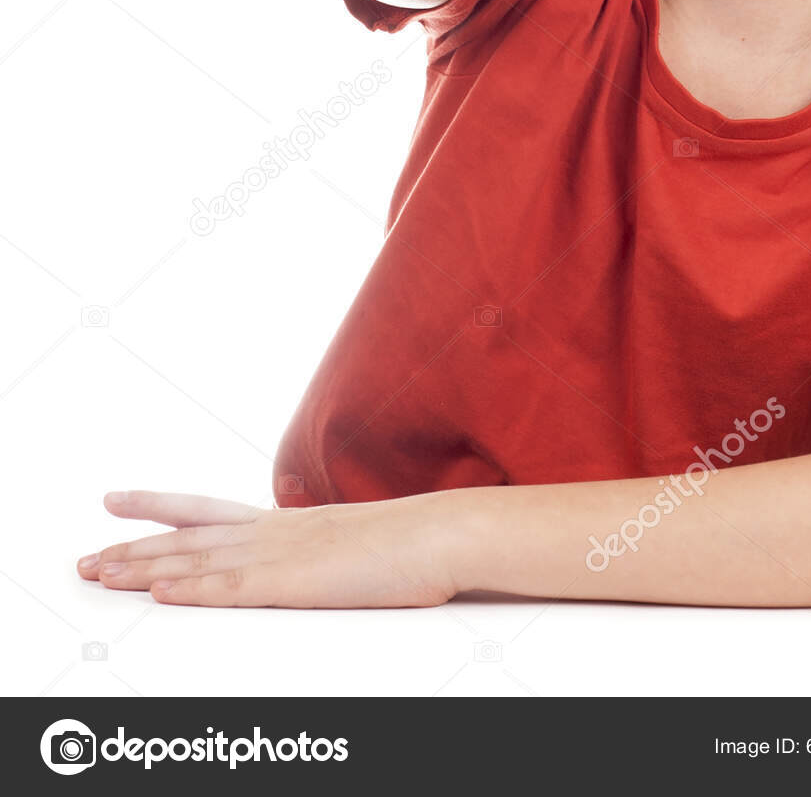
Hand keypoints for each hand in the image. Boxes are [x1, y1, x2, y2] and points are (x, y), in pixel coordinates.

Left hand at [75, 488, 464, 608]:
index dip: (160, 506)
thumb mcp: (354, 542)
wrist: (442, 533)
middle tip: (85, 557)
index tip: (119, 501)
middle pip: (188, 539)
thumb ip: (321, 549)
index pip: (208, 508)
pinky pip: (231, 590)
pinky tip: (158, 594)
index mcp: (288, 522)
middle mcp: (274, 532)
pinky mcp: (294, 584)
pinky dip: (190, 592)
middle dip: (131, 549)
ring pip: (196, 563)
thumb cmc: (412, 543)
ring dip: (142, 571)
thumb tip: (313, 560)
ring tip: (98, 574)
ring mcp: (282, 556)